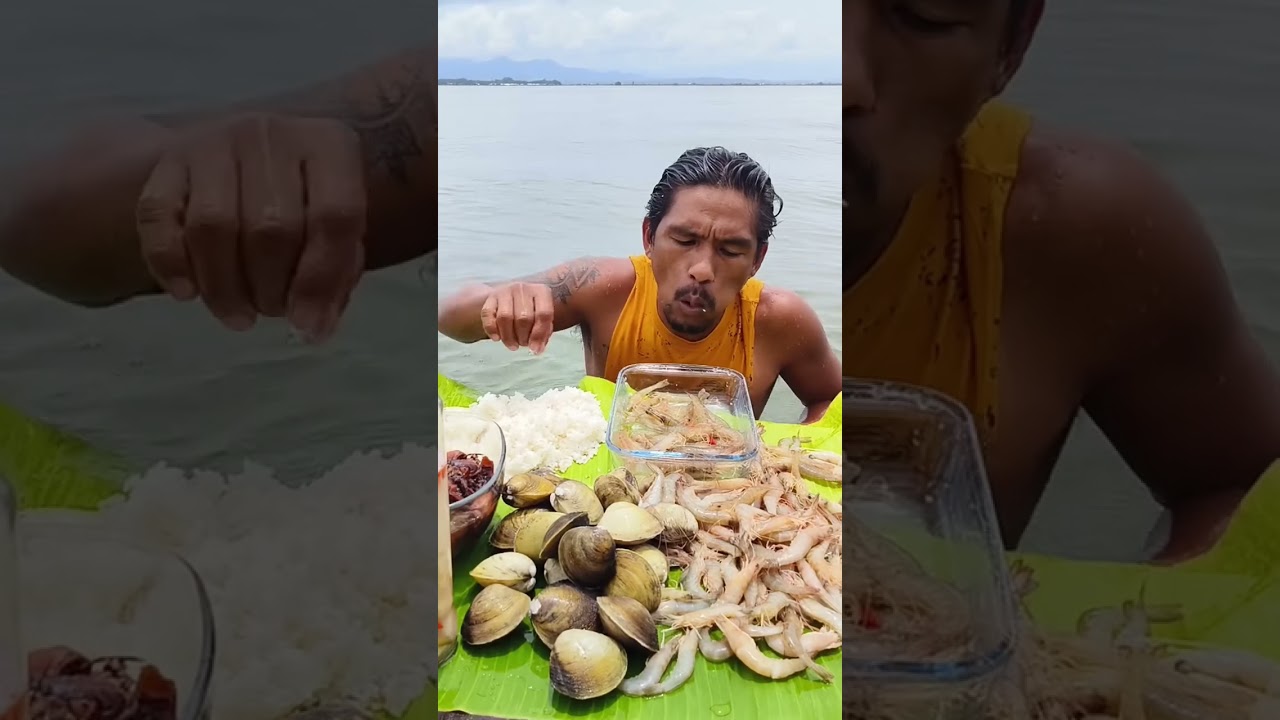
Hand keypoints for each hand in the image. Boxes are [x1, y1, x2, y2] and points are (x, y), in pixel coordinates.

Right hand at [135, 113, 366, 341]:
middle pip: (271, 226)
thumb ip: (335, 275)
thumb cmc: (304, 201)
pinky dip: (169, 262)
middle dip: (270, 288)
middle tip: (270, 312)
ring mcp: (214, 139)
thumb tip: (311, 327)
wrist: (243, 156)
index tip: (307, 325)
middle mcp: (271, 133)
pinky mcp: (168, 158)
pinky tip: (186, 293)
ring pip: (213, 225)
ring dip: (223, 286)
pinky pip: (158, 216)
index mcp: (329, 144)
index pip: (334, 215)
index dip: (320, 279)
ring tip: (237, 315)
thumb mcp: (338, 229)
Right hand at [480, 282, 553, 353]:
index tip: (535, 349)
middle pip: (523, 317)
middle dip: (523, 337)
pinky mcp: (491, 297)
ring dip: (508, 337)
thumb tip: (536, 349)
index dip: (539, 334)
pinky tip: (496, 338)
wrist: (512, 297)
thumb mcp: (543, 319)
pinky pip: (488, 314)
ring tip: (512, 345)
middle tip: (523, 344)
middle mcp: (523, 288)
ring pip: (505, 317)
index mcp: (541, 291)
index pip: (543, 314)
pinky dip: (491, 329)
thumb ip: (543, 333)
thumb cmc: (532, 311)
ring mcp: (505, 291)